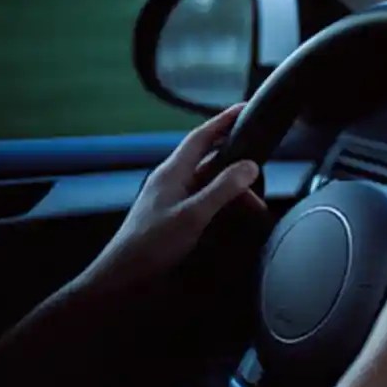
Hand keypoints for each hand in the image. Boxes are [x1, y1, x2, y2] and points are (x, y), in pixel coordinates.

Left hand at [76, 103, 265, 295]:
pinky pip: (205, 202)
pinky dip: (224, 206)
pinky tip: (237, 219)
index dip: (223, 121)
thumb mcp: (193, 214)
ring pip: (210, 184)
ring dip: (233, 192)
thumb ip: (222, 188)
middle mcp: (172, 181)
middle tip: (262, 173)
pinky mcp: (175, 218)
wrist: (124, 277)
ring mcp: (172, 199)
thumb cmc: (153, 243)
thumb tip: (251, 165)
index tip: (244, 109)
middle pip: (209, 161)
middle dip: (237, 165)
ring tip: (256, 208)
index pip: (201, 137)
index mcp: (172, 172)